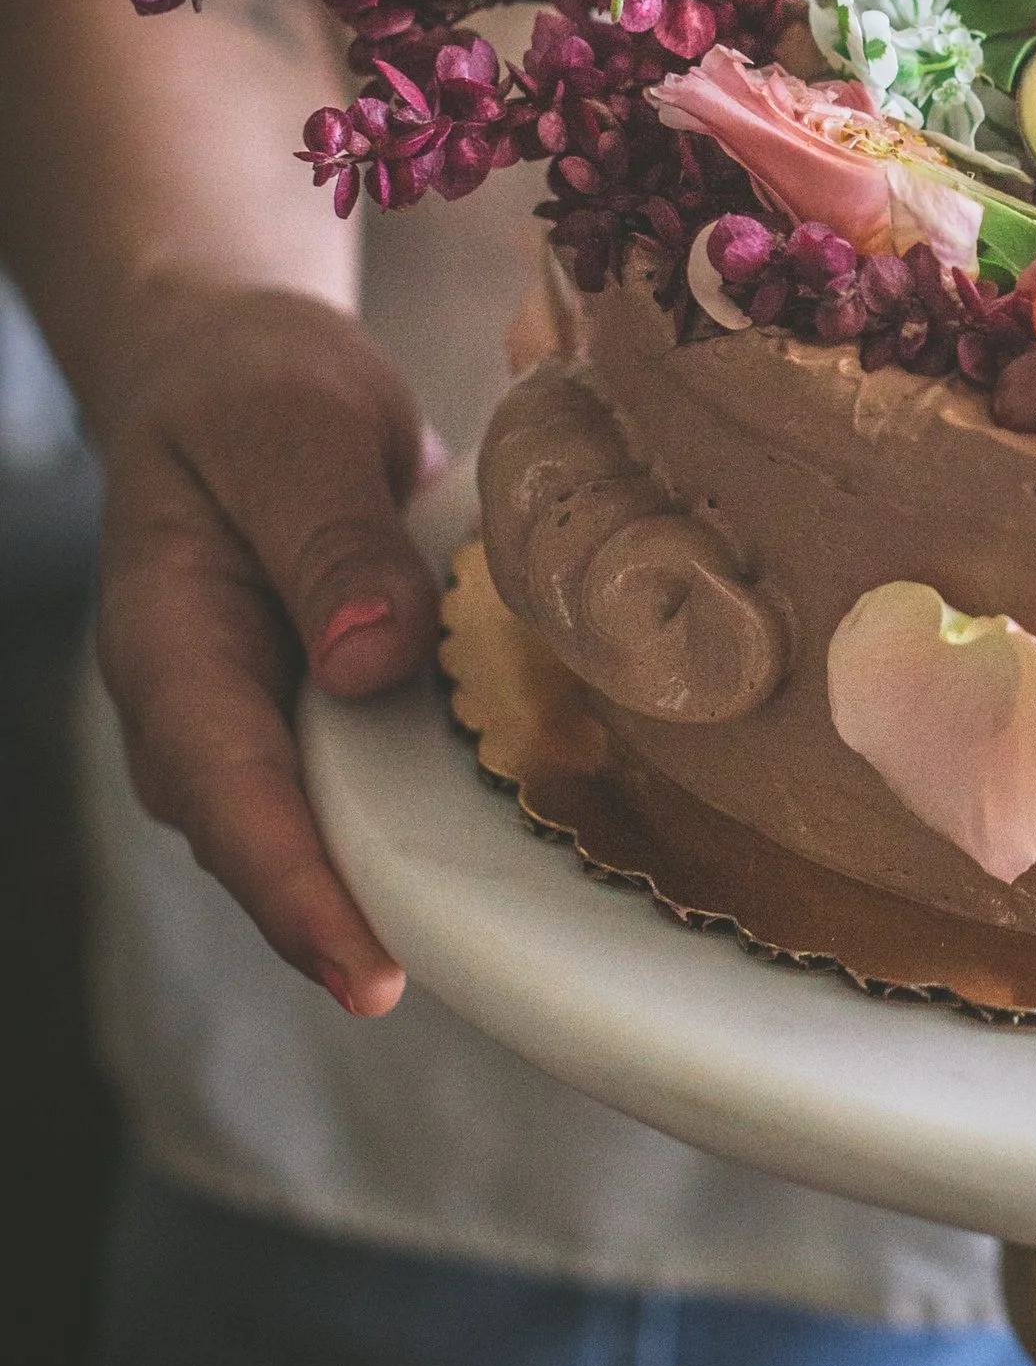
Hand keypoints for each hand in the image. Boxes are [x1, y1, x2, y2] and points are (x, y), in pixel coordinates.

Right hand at [92, 284, 442, 1011]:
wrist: (245, 374)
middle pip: (269, 840)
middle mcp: (208, 710)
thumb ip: (323, 534)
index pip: (220, 785)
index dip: (290, 883)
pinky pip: (383, 787)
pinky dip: (443, 823)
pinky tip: (536, 857)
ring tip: (511, 954)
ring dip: (406, 888)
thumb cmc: (255, 390)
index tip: (362, 967)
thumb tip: (368, 664)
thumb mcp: (290, 425)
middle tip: (453, 991)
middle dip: (349, 925)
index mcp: (169, 641)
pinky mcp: (337, 718)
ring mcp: (271, 723)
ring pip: (331, 829)